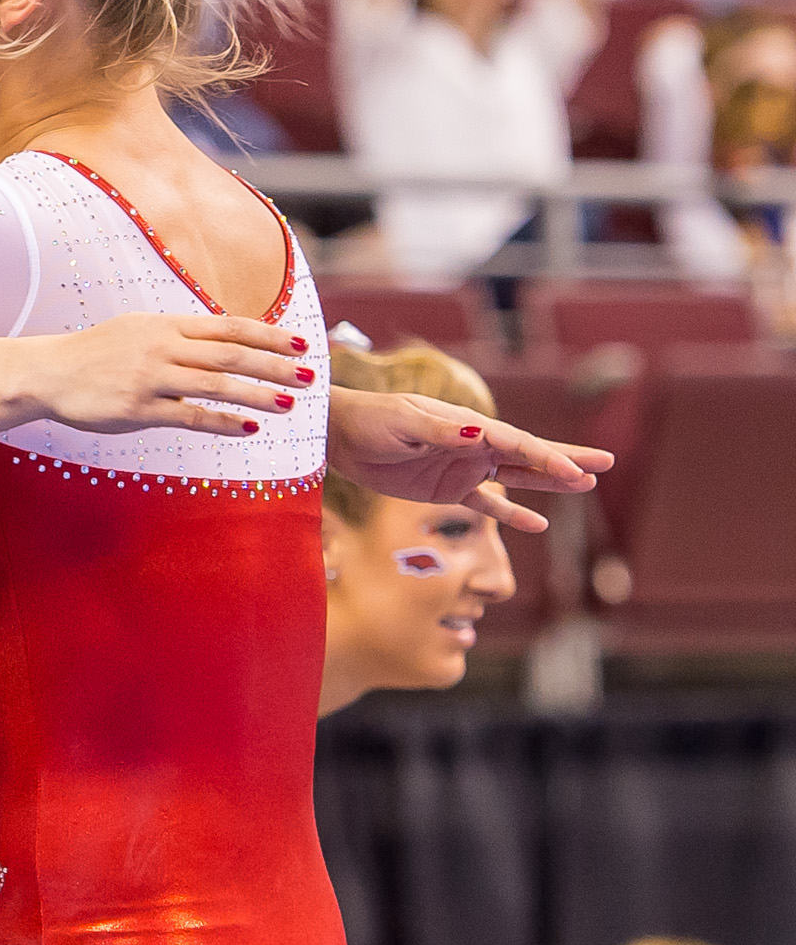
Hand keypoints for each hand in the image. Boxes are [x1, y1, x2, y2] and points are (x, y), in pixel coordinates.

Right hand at [27, 313, 314, 437]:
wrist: (49, 372)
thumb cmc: (95, 354)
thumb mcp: (138, 331)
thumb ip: (177, 336)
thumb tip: (219, 340)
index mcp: (165, 325)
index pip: (228, 327)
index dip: (268, 335)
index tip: (301, 343)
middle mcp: (162, 347)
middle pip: (230, 354)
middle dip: (274, 364)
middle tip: (310, 374)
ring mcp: (151, 378)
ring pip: (215, 385)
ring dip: (256, 393)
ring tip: (290, 404)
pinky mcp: (138, 409)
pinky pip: (189, 416)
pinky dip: (222, 421)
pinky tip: (249, 427)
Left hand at [326, 387, 614, 532]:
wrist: (338, 435)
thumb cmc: (370, 420)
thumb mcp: (403, 423)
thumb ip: (440, 432)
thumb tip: (478, 433)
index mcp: (466, 426)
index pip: (516, 442)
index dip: (547, 456)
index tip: (576, 470)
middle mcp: (472, 445)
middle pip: (528, 454)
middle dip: (566, 458)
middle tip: (606, 462)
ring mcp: (463, 467)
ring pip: (516, 477)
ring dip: (548, 483)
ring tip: (586, 485)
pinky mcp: (447, 490)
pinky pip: (487, 504)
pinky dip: (512, 513)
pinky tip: (539, 524)